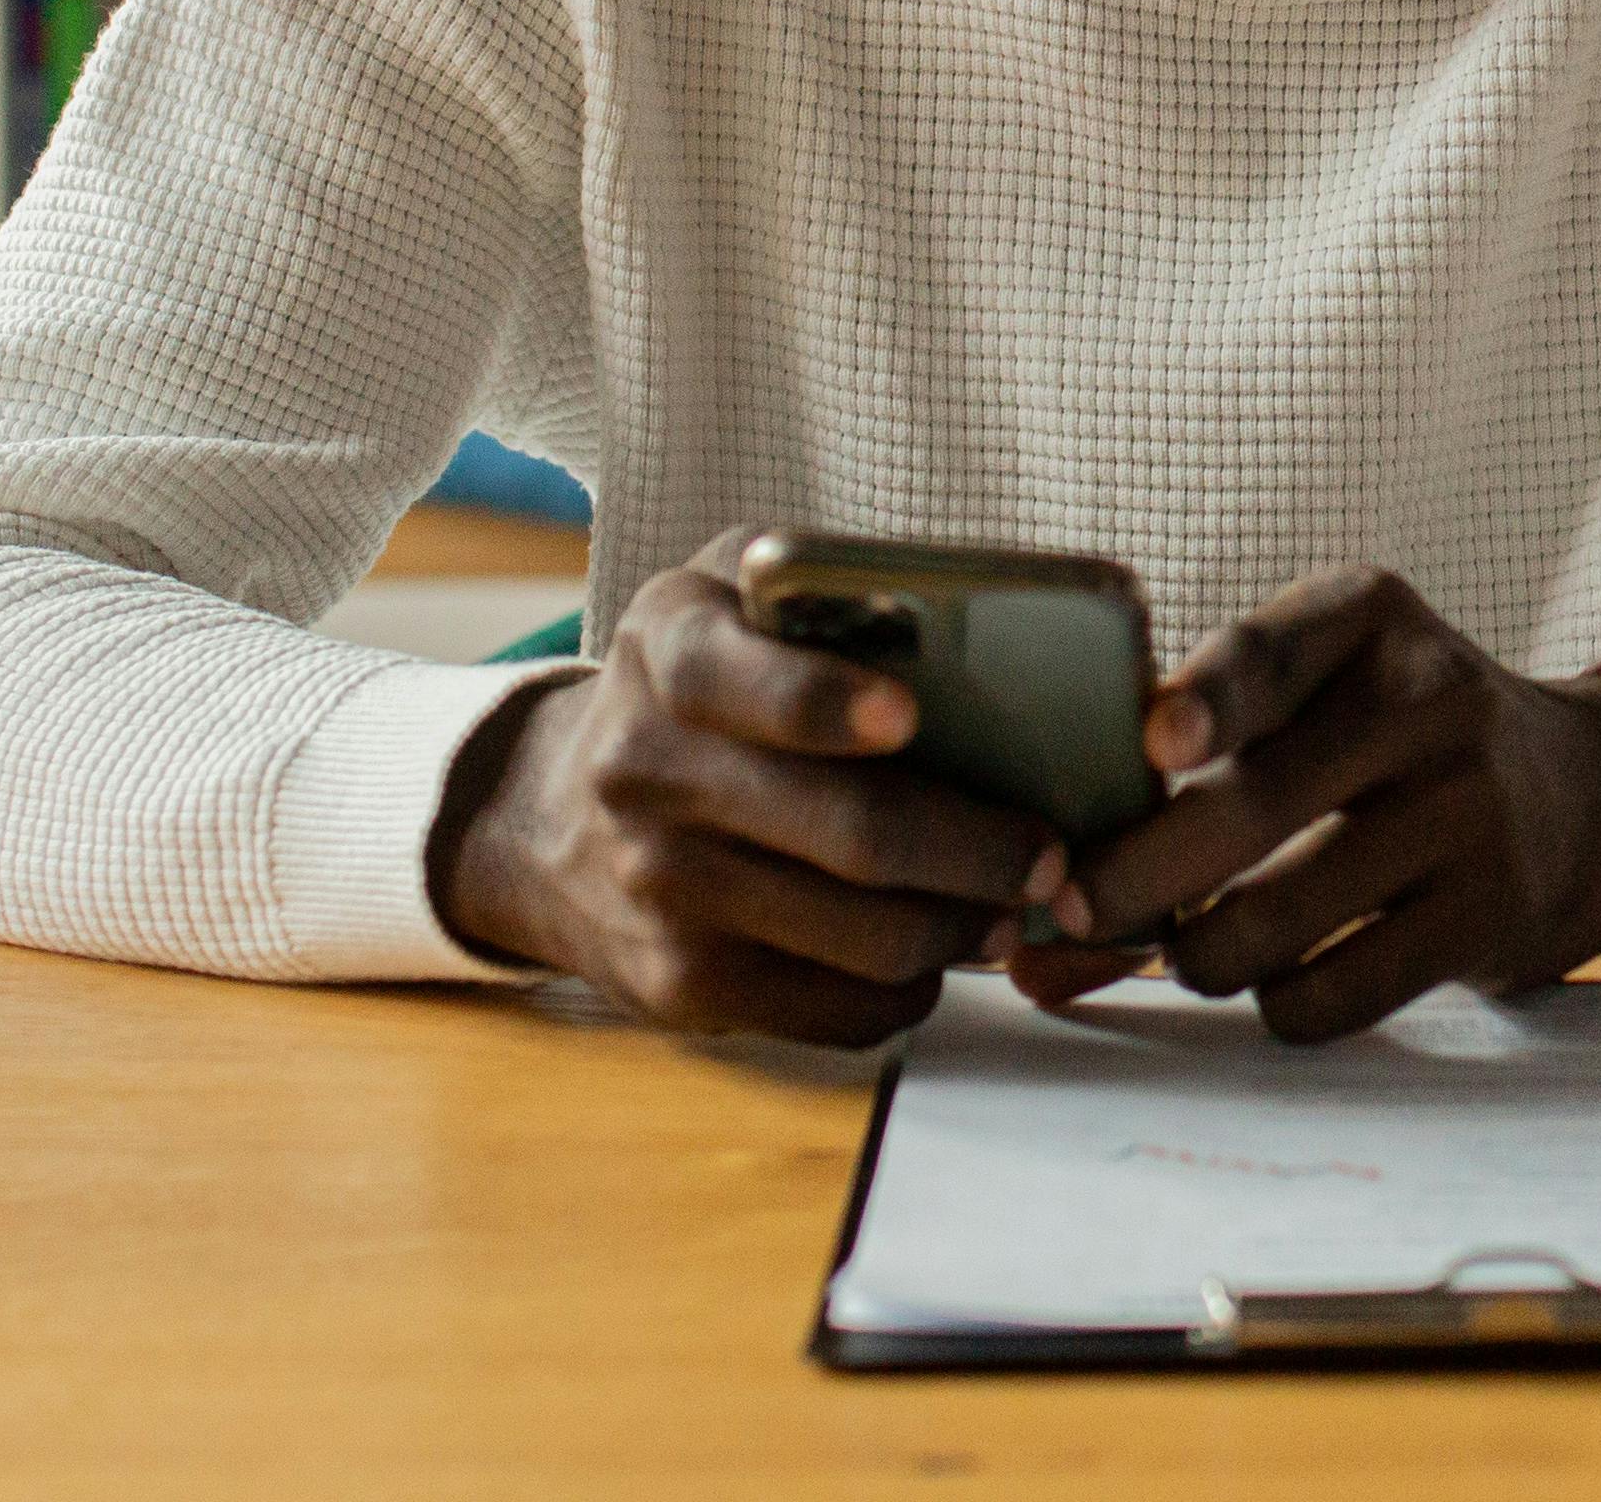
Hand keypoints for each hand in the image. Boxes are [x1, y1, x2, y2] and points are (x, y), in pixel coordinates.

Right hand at [430, 530, 1064, 1044]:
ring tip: (1015, 907)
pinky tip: (933, 950)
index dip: (826, 702)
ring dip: (964, 928)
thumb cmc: (704, 685)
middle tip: (1051, 857)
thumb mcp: (732, 597)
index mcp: (670, 648)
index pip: (742, 680)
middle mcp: (647, 770)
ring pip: (862, 937)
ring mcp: (658, 888)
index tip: (910, 716)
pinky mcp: (680, 985)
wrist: (549, 817)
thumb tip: (993, 627)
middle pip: (846, 832)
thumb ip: (830, 591)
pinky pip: (835, 1008)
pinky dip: (908, 986)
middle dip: (975, 851)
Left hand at [1027, 567, 1600, 1043]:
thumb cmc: (1389, 748)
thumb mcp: (1322, 699)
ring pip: (1274, 921)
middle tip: (1073, 912)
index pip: (1274, 649)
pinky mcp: (1488, 913)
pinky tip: (1281, 980)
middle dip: (1131, 881)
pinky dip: (1277, 1005)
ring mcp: (1467, 809)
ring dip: (1200, 957)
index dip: (1210, 698)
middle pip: (1248, 810)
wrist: (1585, 795)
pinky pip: (1335, 992)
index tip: (1157, 745)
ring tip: (1196, 948)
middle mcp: (1427, 698)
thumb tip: (1033, 952)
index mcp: (1366, 616)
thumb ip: (1192, 777)